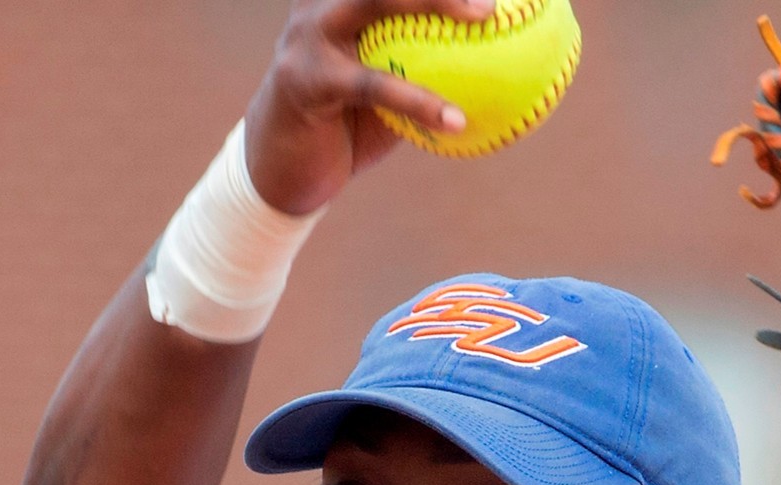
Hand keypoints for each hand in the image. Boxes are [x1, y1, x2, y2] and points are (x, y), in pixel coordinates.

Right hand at [245, 0, 495, 214]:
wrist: (280, 171)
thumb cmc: (346, 127)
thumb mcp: (390, 91)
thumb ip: (429, 66)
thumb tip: (500, 67)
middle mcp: (322, 2)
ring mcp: (309, 33)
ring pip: (378, 1)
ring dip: (434, 2)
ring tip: (484, 19)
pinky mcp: (306, 78)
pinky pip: (373, 84)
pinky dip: (418, 101)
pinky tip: (456, 122)